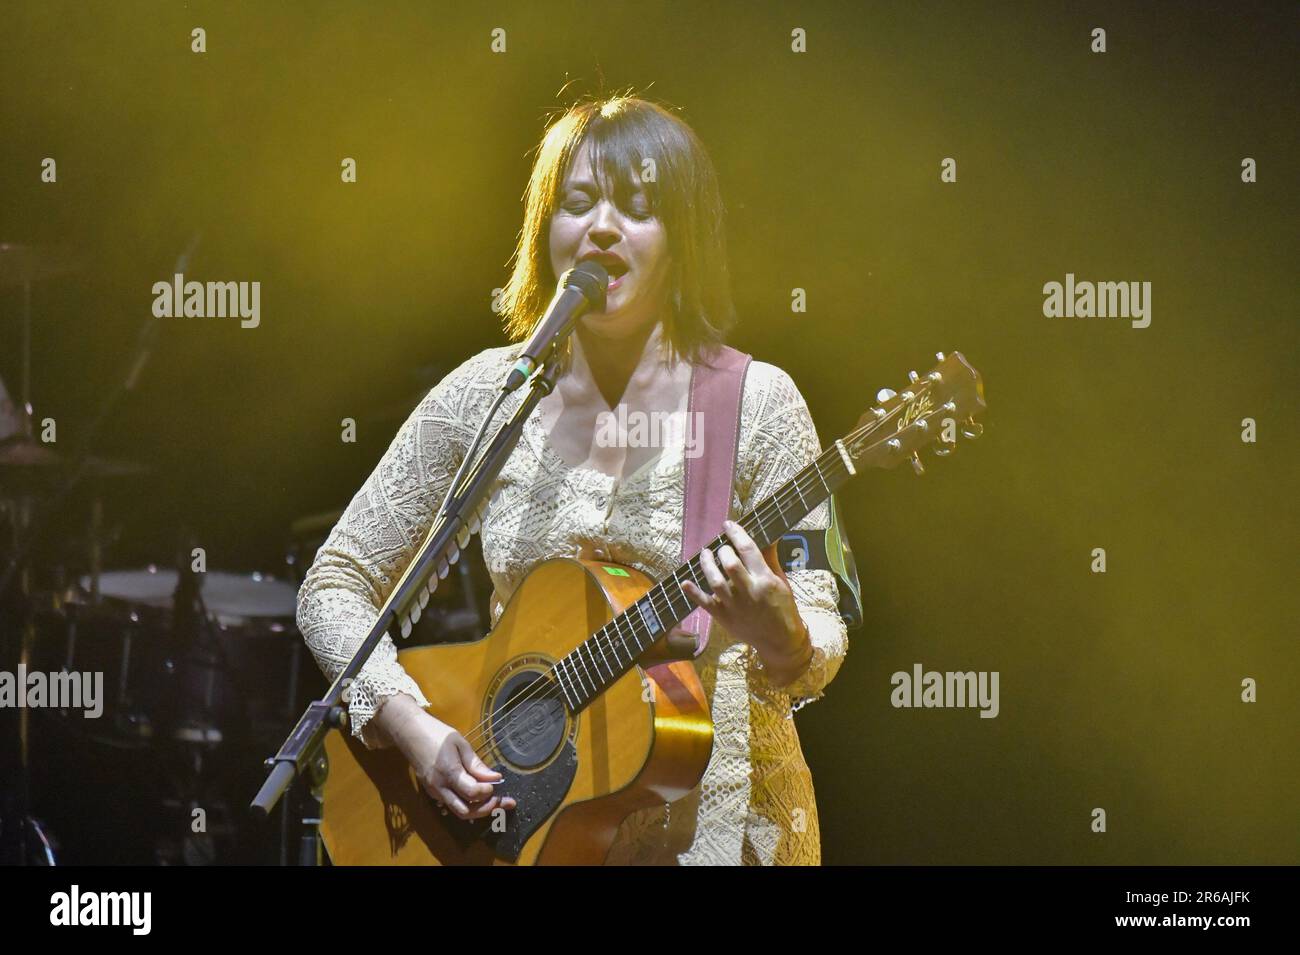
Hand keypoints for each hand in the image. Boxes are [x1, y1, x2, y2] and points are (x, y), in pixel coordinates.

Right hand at [378, 694, 516, 820]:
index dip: (488, 792)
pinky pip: (452, 805)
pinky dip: (467, 805)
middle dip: (486, 809)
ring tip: (494, 802)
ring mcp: (434, 792)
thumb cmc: (437, 734)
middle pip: (466, 811)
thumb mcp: (460, 743)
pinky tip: (478, 797)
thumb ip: (477, 764)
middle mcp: (440, 787)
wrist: (410, 733)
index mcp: (448, 772)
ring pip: (458, 812)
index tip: (498, 783)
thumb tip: (495, 778)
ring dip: (478, 811)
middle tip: (503, 802)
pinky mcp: (432, 792)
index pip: (472, 793)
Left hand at [680, 519, 811, 682]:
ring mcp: (735, 606)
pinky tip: (684, 582)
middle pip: (730, 564)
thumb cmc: (783, 607)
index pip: (748, 550)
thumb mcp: (781, 581)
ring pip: (716, 582)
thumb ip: (770, 559)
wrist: (780, 640)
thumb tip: (767, 536)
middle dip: (723, 551)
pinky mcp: (724, 618)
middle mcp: (749, 591)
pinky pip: (706, 604)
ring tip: (704, 554)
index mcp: (765, 580)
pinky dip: (694, 593)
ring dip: (707, 565)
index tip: (728, 525)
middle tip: (721, 548)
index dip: (736, 533)